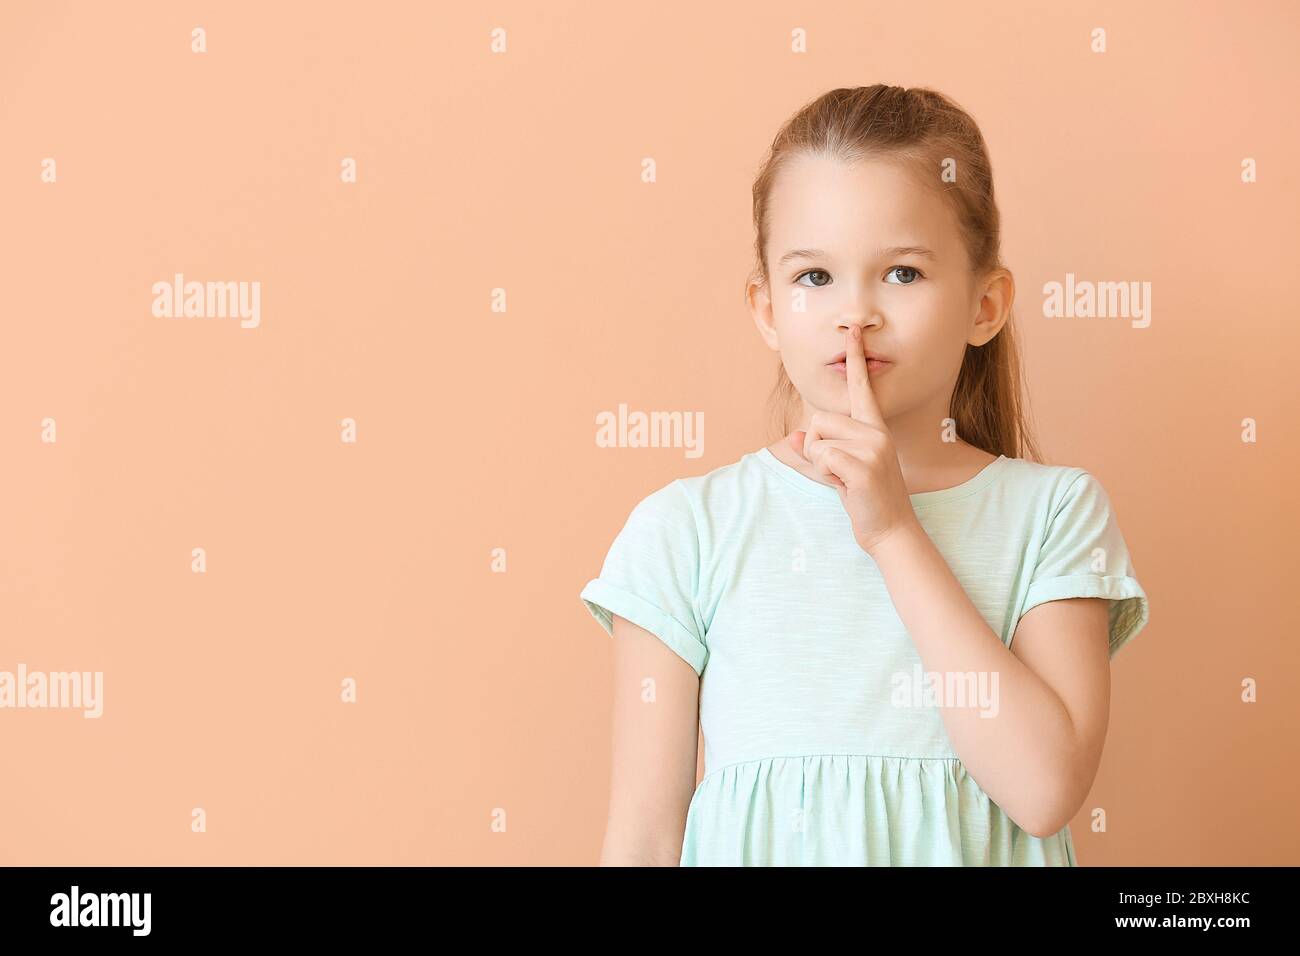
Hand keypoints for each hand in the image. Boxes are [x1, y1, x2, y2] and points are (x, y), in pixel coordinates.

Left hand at [788, 326, 919, 555]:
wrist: (891, 530)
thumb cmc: (865, 500)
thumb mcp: (839, 471)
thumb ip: (815, 454)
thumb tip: (792, 439)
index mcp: (874, 428)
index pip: (862, 388)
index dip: (856, 359)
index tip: (854, 331)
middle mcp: (876, 432)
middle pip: (819, 420)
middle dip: (817, 448)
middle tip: (841, 472)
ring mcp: (873, 448)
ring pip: (817, 439)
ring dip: (820, 463)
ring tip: (845, 479)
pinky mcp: (864, 466)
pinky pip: (822, 456)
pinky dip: (824, 474)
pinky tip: (846, 487)